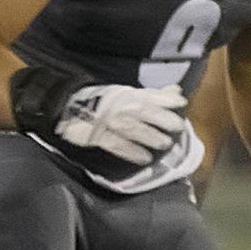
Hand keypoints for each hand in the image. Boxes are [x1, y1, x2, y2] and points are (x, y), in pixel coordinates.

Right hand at [55, 82, 188, 163]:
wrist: (69, 108)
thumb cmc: (104, 103)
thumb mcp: (127, 94)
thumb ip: (153, 94)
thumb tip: (175, 91)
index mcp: (125, 95)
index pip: (147, 95)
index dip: (164, 98)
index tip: (181, 102)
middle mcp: (117, 106)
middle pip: (141, 110)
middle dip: (160, 117)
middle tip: (177, 126)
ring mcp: (106, 121)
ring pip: (129, 127)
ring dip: (148, 135)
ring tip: (164, 143)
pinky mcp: (96, 136)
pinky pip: (115, 144)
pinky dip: (130, 151)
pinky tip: (144, 158)